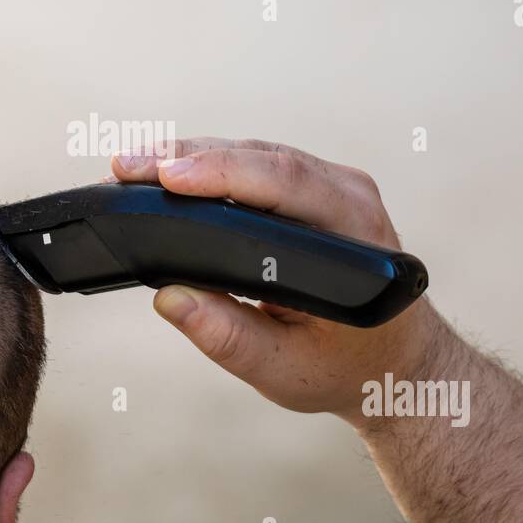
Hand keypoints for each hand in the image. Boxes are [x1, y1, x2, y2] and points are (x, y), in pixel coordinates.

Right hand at [110, 137, 439, 420]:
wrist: (396, 360)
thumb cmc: (346, 367)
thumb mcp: (285, 370)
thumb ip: (229, 338)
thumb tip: (170, 299)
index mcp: (355, 235)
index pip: (286, 184)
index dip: (223, 173)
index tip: (170, 177)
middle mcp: (349, 196)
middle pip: (261, 158)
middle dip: (187, 157)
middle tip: (126, 168)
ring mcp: (332, 185)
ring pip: (253, 153)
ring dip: (190, 156)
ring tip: (132, 168)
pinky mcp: (311, 186)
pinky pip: (256, 163)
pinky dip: (207, 165)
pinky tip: (164, 174)